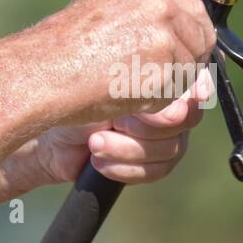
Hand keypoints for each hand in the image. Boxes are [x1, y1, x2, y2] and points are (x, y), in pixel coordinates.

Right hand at [28, 0, 216, 126]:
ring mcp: (164, 34)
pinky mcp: (165, 69)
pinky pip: (177, 93)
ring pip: (192, 69)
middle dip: (188, 60)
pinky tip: (126, 95)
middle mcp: (158, 2)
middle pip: (202, 37)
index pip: (193, 9)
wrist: (43, 71)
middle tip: (162, 77)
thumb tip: (173, 31)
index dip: (191, 36)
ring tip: (129, 84)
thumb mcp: (101, 10)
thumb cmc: (62, 47)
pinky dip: (157, 102)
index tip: (182, 53)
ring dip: (170, 84)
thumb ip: (139, 14)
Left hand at [31, 65, 213, 185]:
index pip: (194, 81)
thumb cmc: (73, 97)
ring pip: (171, 149)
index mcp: (160, 73)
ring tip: (94, 143)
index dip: (188, 93)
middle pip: (186, 120)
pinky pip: (156, 170)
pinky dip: (125, 168)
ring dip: (127, 149)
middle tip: (113, 122)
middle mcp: (169, 102)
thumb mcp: (105, 86)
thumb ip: (144, 89)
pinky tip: (99, 161)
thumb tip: (181, 104)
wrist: (49, 136)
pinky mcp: (153, 162)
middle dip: (145, 126)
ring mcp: (164, 134)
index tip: (166, 102)